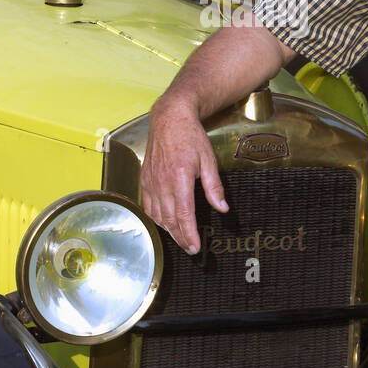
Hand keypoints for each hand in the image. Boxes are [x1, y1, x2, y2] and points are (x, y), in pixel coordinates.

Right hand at [139, 96, 227, 254]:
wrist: (169, 118)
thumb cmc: (190, 136)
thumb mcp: (208, 160)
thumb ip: (214, 187)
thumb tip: (222, 208)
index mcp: (179, 178)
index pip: (183, 215)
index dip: (189, 234)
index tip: (195, 247)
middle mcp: (162, 182)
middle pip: (170, 220)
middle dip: (180, 238)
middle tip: (191, 248)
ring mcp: (151, 181)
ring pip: (157, 215)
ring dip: (168, 230)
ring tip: (180, 238)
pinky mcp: (145, 179)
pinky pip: (148, 205)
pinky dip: (156, 218)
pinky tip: (164, 222)